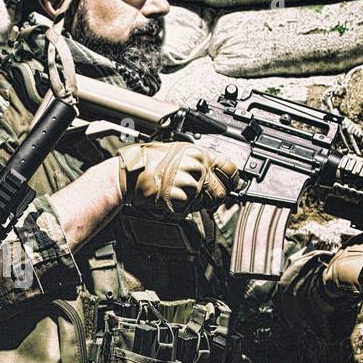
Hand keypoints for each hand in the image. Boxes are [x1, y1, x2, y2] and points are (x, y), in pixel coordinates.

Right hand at [118, 141, 238, 217]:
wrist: (130, 172)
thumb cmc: (149, 161)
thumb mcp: (179, 151)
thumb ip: (200, 162)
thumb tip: (217, 173)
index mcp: (198, 153)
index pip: (230, 169)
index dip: (233, 180)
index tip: (232, 185)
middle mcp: (196, 167)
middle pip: (220, 192)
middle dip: (211, 198)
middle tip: (198, 197)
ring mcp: (188, 184)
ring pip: (203, 204)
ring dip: (192, 204)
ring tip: (176, 194)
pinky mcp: (178, 199)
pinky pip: (187, 211)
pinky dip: (179, 210)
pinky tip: (169, 199)